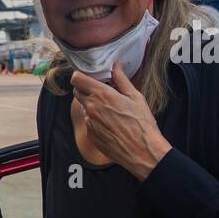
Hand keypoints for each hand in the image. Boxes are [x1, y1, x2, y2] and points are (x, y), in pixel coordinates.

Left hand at [70, 61, 171, 180]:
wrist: (141, 151)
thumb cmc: (141, 124)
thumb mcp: (135, 97)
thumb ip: (122, 80)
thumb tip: (116, 65)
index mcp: (102, 95)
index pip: (77, 79)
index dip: (80, 76)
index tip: (87, 77)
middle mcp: (91, 107)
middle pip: (77, 92)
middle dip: (85, 89)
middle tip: (100, 92)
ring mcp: (89, 122)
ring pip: (83, 107)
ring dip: (91, 105)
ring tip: (110, 110)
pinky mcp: (90, 134)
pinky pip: (88, 122)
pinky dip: (95, 120)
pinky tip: (110, 124)